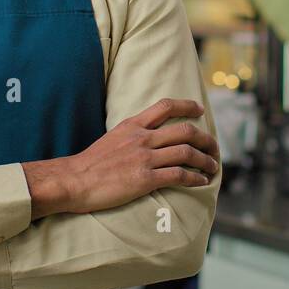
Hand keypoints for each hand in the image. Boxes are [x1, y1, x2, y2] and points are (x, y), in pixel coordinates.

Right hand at [23, 98, 218, 217]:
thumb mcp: (112, 138)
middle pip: (185, 131)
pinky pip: (179, 175)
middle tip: (214, 146)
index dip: (187, 106)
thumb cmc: (90, 164)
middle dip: (206, 139)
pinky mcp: (145, 179)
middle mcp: (142, 138)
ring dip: (206, 160)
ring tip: (213, 167)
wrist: (74, 180)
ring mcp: (145, 158)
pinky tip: (201, 181)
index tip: (199, 110)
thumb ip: (132, 134)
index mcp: (133, 125)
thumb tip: (147, 137)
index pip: (166, 106)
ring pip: (187, 153)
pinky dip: (195, 178)